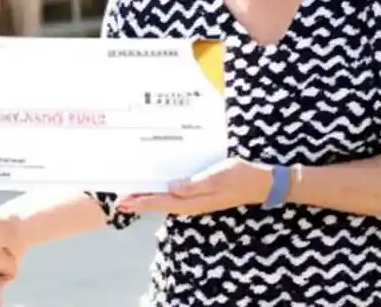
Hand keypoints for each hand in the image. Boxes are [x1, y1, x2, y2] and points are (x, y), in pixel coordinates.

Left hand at [116, 158, 273, 216]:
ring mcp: (196, 200)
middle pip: (160, 204)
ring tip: (131, 197)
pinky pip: (175, 197)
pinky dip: (162, 194)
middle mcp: (192, 204)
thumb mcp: (215, 178)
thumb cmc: (239, 177)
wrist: (260, 182)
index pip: (161, 202)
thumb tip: (171, 188)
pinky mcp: (201, 195)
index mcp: (193, 201)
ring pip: (166, 201)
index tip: (125, 202)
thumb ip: (193, 185)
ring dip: (149, 199)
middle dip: (140, 203)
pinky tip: (157, 190)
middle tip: (120, 202)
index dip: (142, 202)